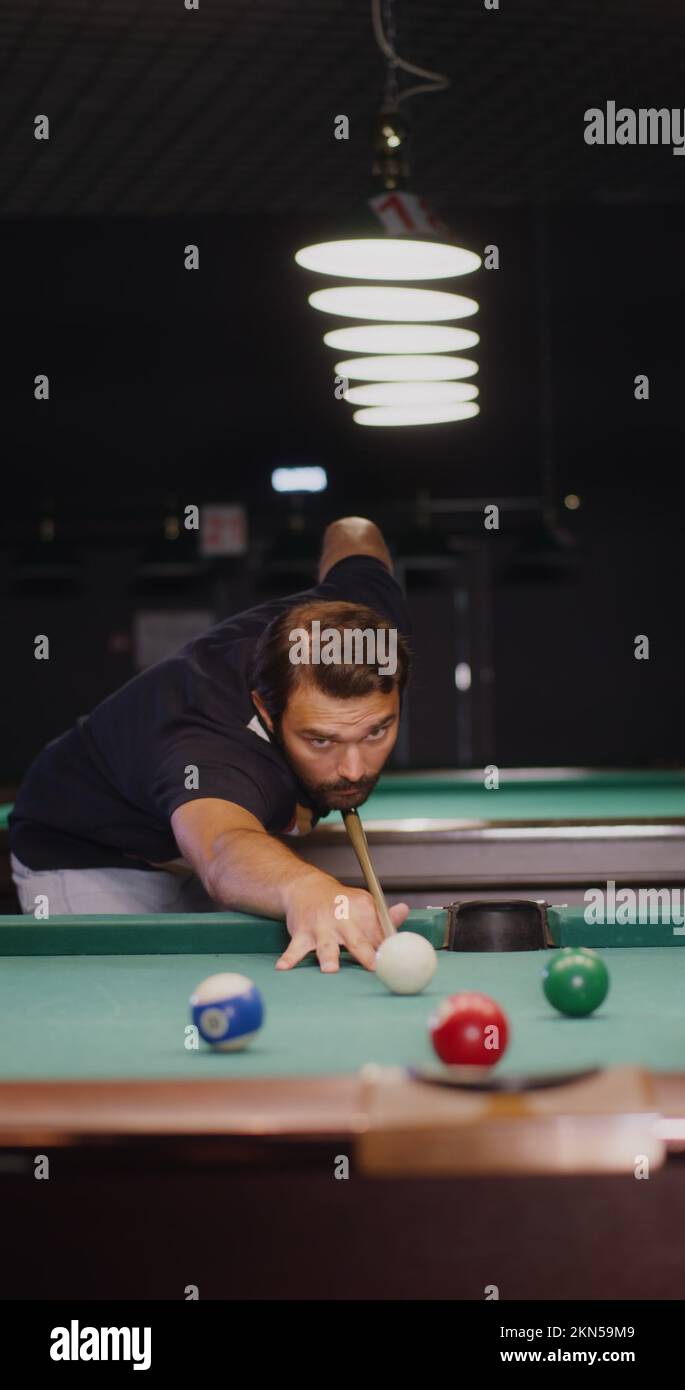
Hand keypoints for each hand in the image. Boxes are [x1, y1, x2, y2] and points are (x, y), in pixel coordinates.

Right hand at [277, 876, 409, 972]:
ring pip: (326, 945)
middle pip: (356, 939)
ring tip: (330, 969)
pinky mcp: (302, 933)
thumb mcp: (364, 905)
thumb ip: (384, 917)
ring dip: (328, 957)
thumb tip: (404, 912)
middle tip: (373, 966)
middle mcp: (342, 918)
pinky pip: (294, 948)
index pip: (378, 933)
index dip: (387, 950)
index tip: (396, 963)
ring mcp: (321, 927)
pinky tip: (283, 968)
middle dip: (365, 952)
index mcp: (362, 910)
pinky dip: (288, 958)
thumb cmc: (341, 904)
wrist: (307, 888)